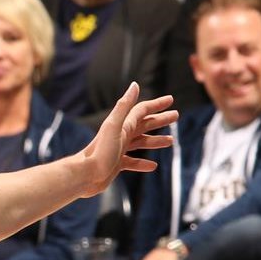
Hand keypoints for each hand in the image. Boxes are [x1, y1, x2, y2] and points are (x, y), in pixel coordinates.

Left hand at [74, 84, 176, 199]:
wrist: (84, 175)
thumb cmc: (100, 151)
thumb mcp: (114, 126)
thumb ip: (124, 106)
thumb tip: (135, 84)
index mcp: (122, 125)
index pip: (142, 110)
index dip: (156, 104)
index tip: (171, 100)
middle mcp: (121, 135)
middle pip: (144, 124)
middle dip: (160, 120)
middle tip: (176, 116)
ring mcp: (118, 150)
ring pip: (141, 142)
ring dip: (155, 141)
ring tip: (171, 141)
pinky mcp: (116, 164)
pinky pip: (132, 162)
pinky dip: (142, 163)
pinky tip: (153, 166)